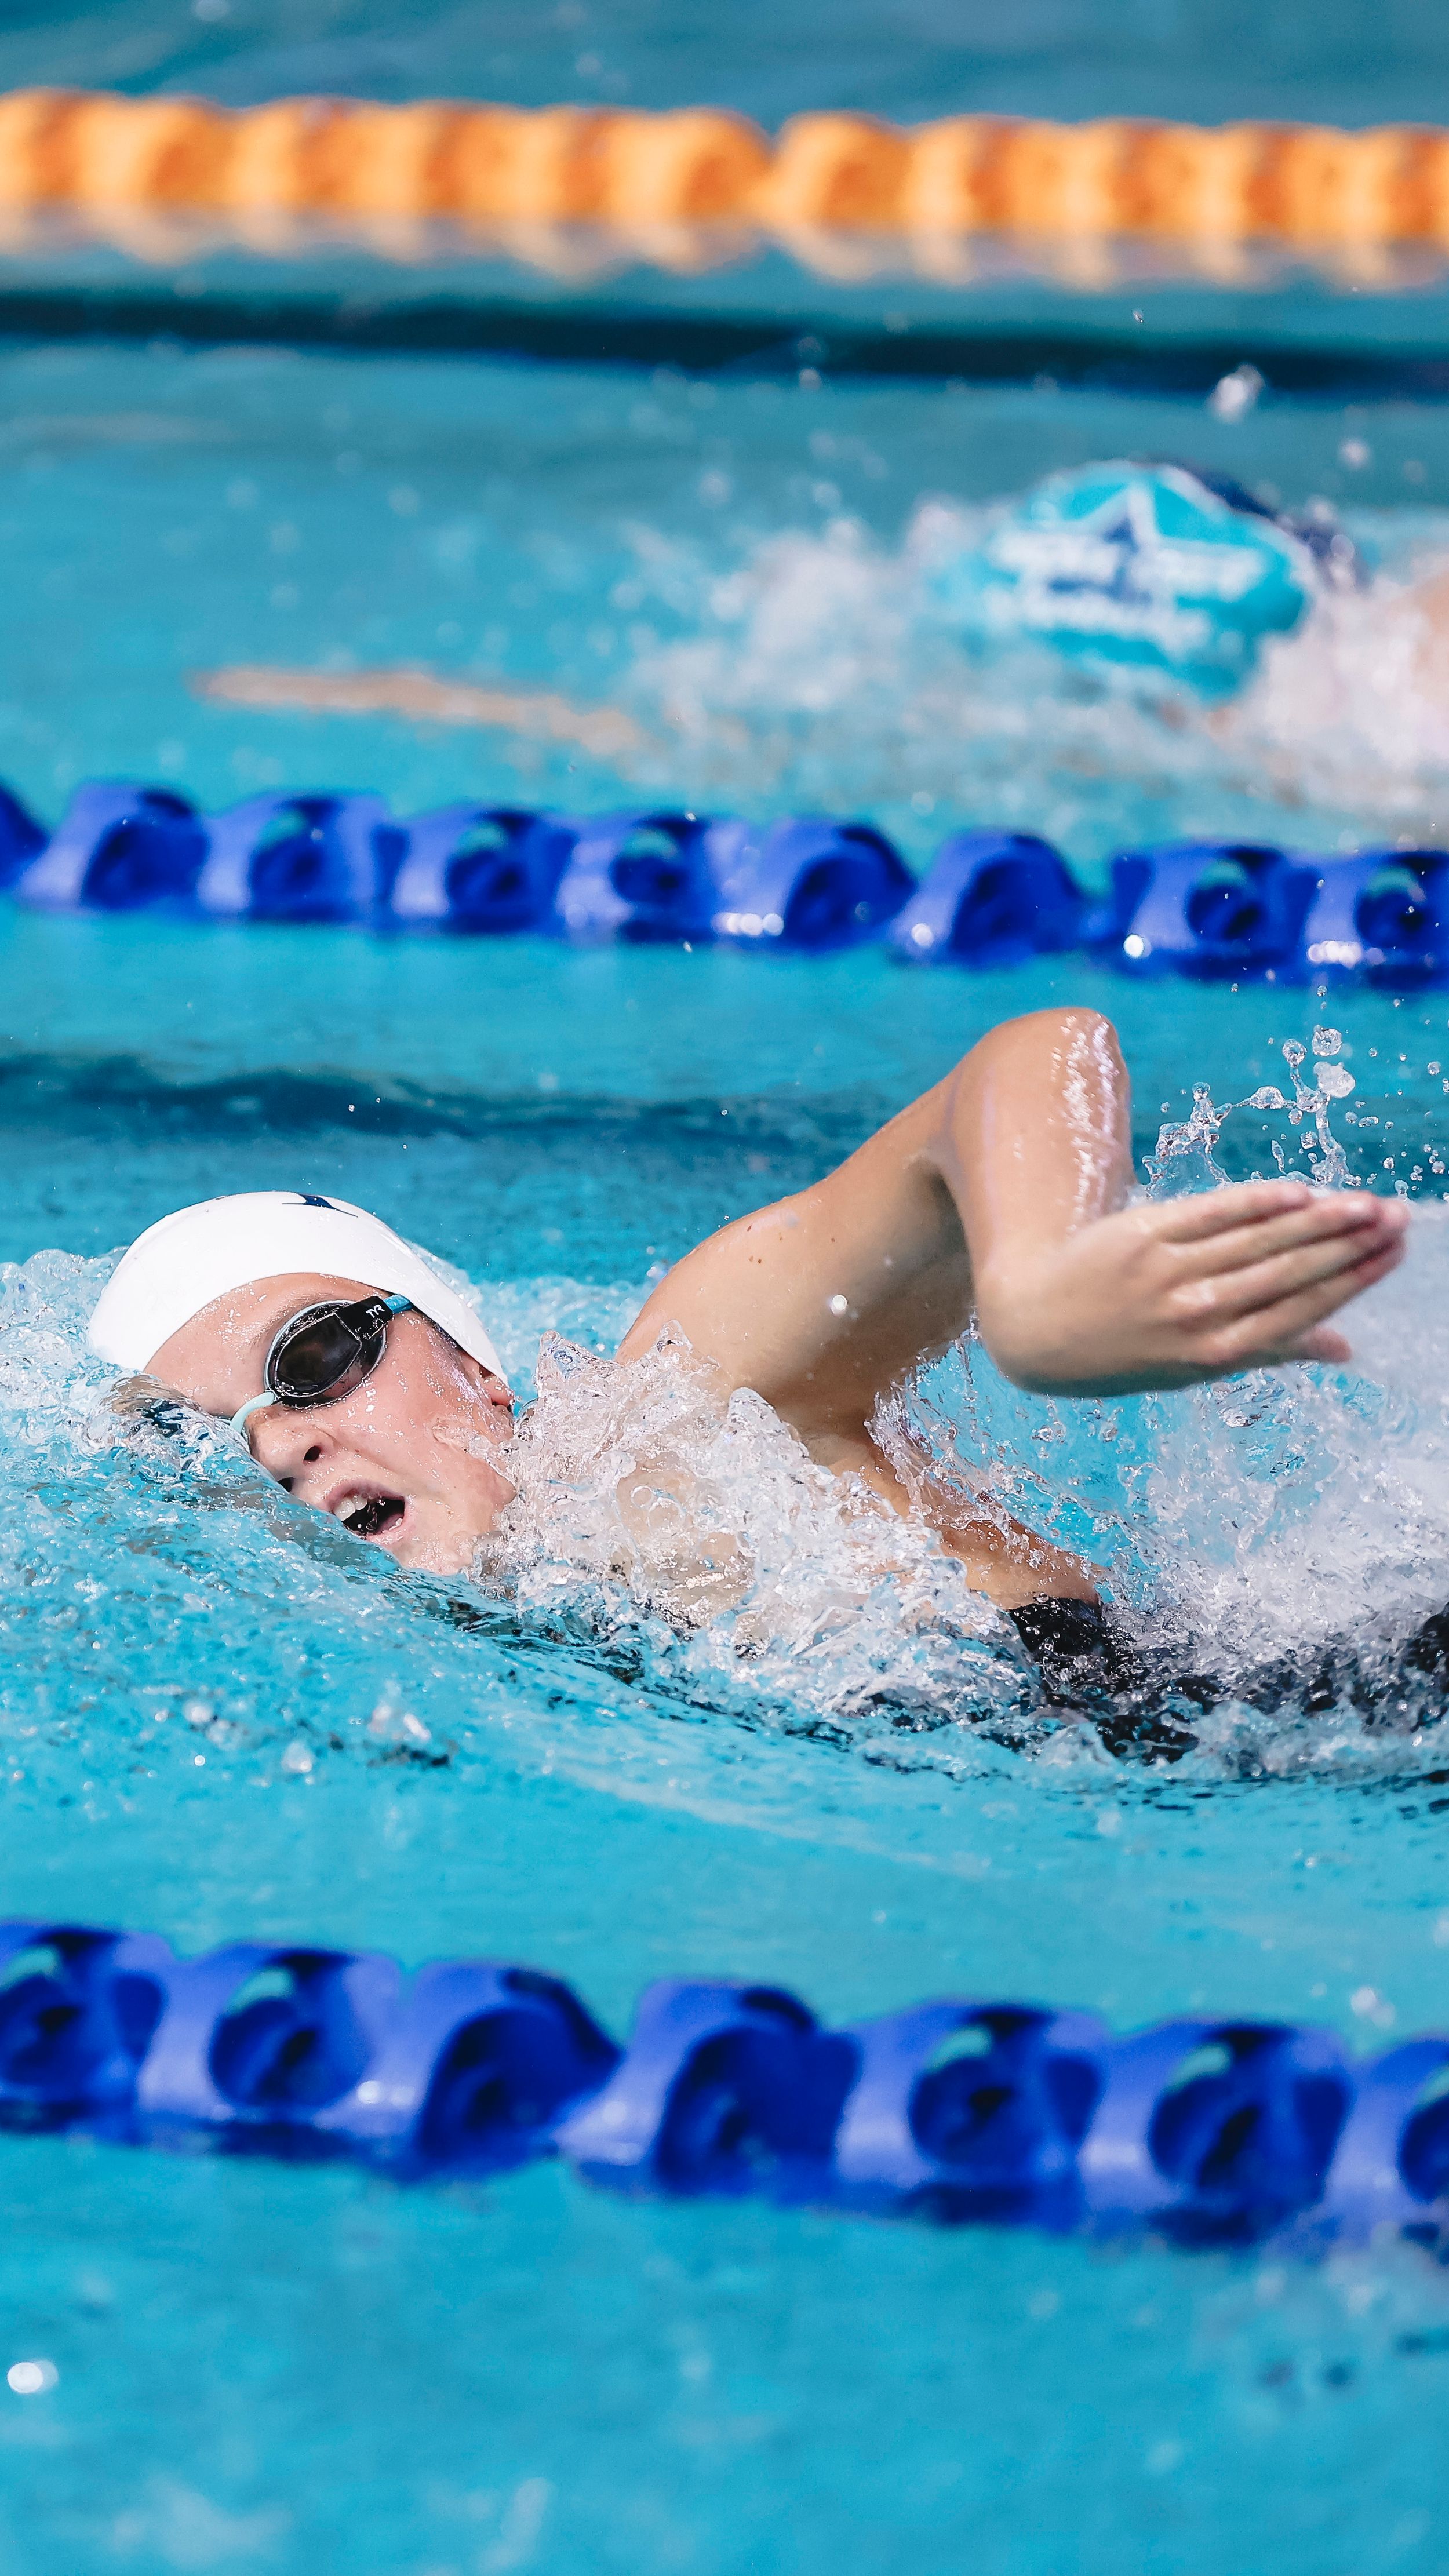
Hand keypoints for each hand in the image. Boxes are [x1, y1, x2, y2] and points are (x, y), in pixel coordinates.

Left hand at [974, 1180, 1408, 1396]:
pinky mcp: (1143, 1234)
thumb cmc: (1123, 1351)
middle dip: (1350, 1244)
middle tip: (1397, 1218)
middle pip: (1289, 1271)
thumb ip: (1269, 1351)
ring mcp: (1169, 1272)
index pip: (1301, 1309)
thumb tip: (1344, 1349)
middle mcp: (1197, 1313)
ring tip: (1365, 1203)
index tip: (1393, 1253)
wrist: (1035, 1329)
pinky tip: (1297, 1191)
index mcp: (1216, 1353)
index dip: (1352, 1279)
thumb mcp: (1192, 1368)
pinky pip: (1210, 1213)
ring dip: (1319, 1219)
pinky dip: (1256, 1202)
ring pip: (1259, 1240)